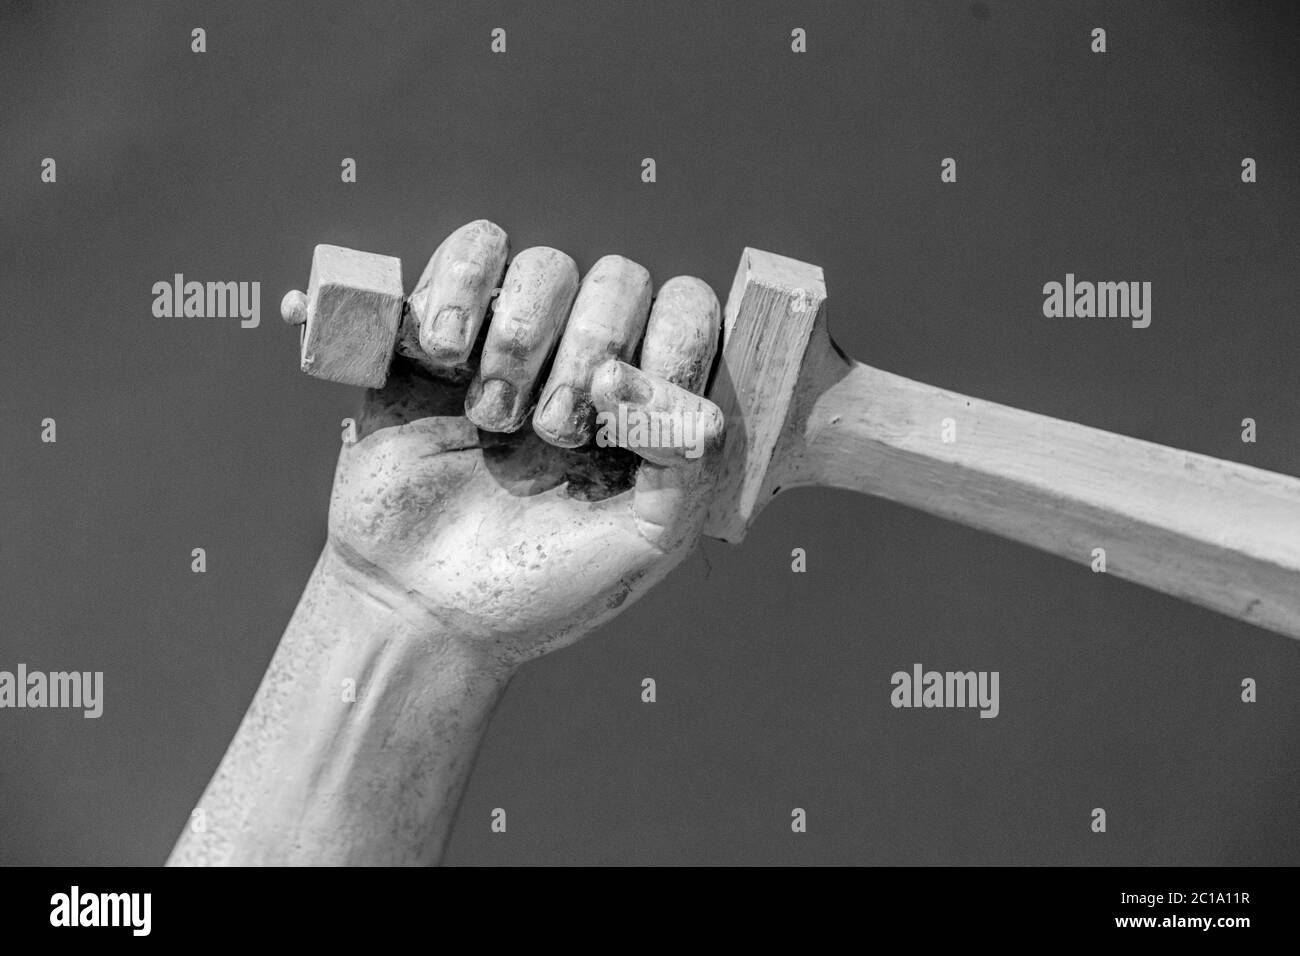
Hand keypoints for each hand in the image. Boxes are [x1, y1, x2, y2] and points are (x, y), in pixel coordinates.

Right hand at [329, 220, 724, 668]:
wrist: (421, 610)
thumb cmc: (542, 588)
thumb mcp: (646, 543)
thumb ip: (689, 463)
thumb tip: (648, 376)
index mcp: (648, 405)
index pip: (688, 312)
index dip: (673, 340)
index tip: (628, 412)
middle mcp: (586, 362)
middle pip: (618, 280)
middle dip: (591, 349)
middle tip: (554, 431)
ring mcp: (512, 346)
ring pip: (544, 264)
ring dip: (521, 337)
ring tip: (490, 415)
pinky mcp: (437, 337)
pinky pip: (468, 250)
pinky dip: (458, 286)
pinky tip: (445, 355)